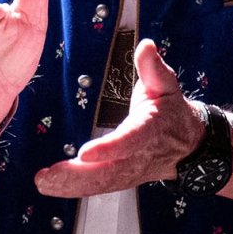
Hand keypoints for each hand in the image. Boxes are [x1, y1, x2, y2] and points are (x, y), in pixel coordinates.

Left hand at [35, 39, 203, 197]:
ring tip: (44, 182)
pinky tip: (52, 186)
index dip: (109, 149)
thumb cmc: (171, 110)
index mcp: (150, 130)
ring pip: (101, 183)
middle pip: (109, 171)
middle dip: (77, 176)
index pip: (130, 140)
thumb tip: (146, 45)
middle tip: (48, 177)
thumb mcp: (166, 85)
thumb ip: (153, 68)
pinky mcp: (122, 178)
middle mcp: (139, 155)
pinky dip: (74, 188)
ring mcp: (131, 171)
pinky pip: (99, 187)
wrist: (188, 144)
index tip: (84, 153)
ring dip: (71, 185)